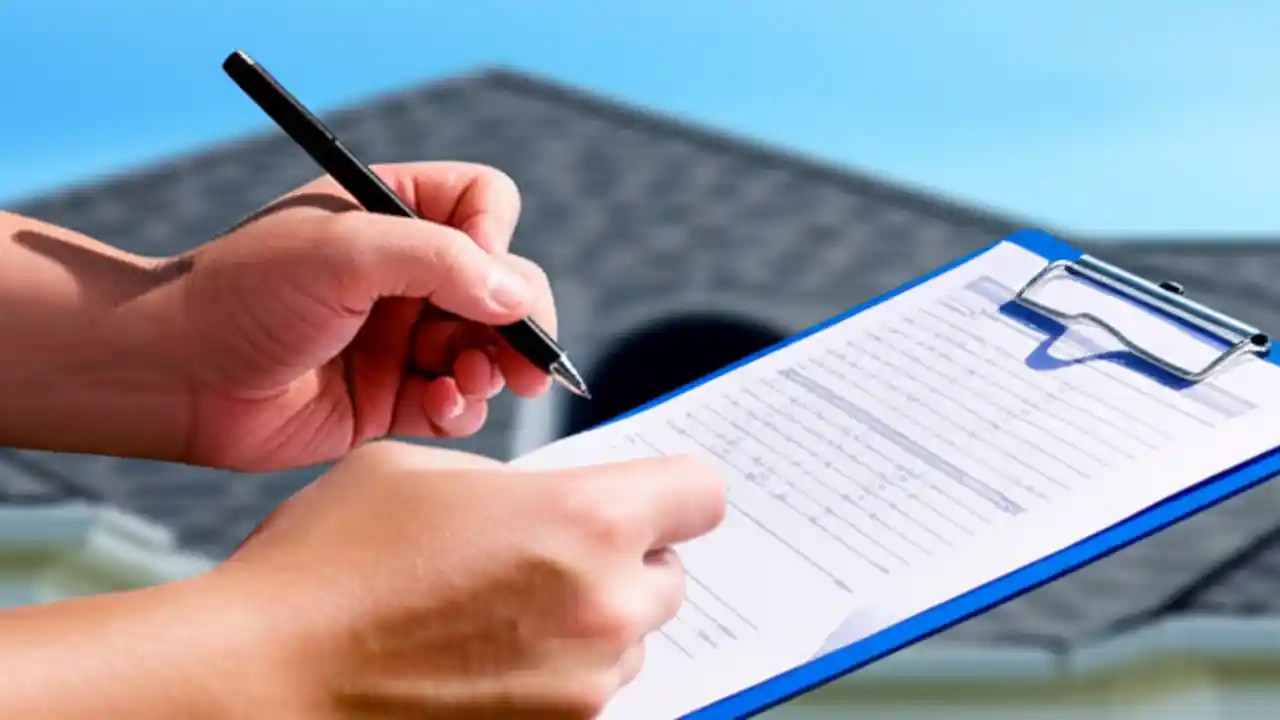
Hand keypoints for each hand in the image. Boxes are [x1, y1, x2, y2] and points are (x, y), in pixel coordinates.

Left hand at [155, 161, 555, 469]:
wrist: (174, 376)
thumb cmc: (243, 294)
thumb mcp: (343, 251)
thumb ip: (439, 260)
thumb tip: (517, 297)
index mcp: (393, 212)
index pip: (484, 205)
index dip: (497, 236)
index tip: (481, 269)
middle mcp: (405, 273)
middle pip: (503, 285)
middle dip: (518, 323)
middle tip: (524, 360)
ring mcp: (401, 337)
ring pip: (487, 349)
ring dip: (493, 369)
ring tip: (467, 383)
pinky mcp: (390, 398)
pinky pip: (455, 402)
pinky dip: (462, 408)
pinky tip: (439, 408)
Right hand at [209, 442, 726, 717]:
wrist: (264, 675)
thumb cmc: (329, 565)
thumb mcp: (421, 468)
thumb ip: (514, 482)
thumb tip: (547, 502)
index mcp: (583, 519)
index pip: (701, 492)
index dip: (673, 488)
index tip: (653, 497)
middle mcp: (603, 608)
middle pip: (670, 573)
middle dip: (624, 559)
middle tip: (549, 558)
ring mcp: (582, 687)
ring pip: (629, 639)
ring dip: (591, 622)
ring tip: (502, 614)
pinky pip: (586, 693)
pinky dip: (557, 674)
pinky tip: (488, 659)